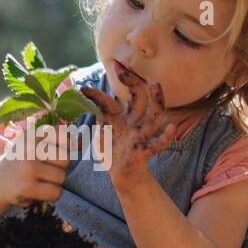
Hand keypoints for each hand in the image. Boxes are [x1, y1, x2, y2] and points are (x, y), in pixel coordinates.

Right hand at [0, 119, 71, 207]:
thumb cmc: (19, 163)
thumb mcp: (30, 145)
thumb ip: (54, 141)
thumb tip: (82, 142)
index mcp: (31, 134)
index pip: (64, 135)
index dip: (66, 147)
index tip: (55, 155)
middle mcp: (29, 147)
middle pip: (66, 158)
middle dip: (59, 168)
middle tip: (43, 171)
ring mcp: (28, 167)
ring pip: (61, 177)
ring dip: (54, 183)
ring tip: (38, 181)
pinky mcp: (27, 186)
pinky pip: (55, 192)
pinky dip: (50, 195)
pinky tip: (37, 192)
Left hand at [80, 68, 176, 189]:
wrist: (123, 176)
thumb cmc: (112, 153)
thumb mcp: (100, 135)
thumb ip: (94, 120)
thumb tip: (75, 108)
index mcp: (118, 119)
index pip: (108, 102)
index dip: (95, 95)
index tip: (82, 88)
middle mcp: (132, 124)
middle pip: (139, 98)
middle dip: (132, 82)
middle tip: (122, 70)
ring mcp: (139, 137)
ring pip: (153, 117)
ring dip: (157, 101)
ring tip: (156, 85)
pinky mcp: (143, 152)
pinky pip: (157, 145)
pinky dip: (165, 138)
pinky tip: (172, 128)